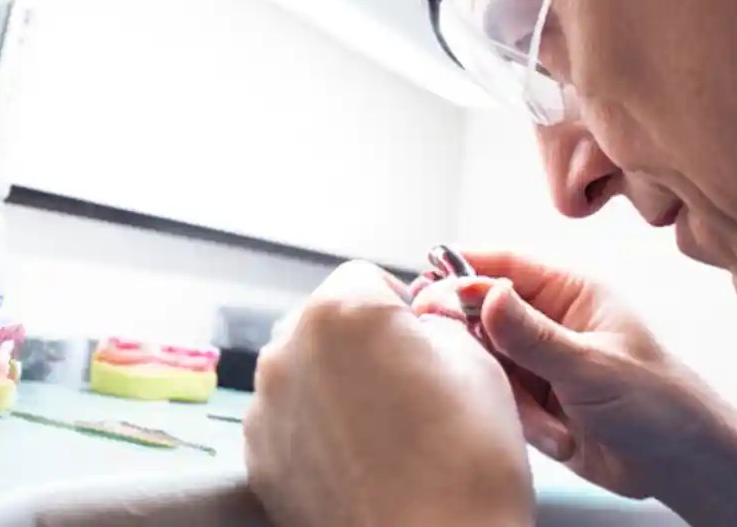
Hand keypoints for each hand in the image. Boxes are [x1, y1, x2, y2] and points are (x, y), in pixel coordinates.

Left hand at [245, 262, 533, 526]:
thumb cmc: (466, 458)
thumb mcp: (475, 357)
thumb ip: (438, 319)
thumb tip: (425, 315)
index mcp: (342, 309)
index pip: (366, 277)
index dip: (401, 307)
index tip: (424, 341)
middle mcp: (289, 350)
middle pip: (327, 323)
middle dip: (363, 345)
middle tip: (411, 388)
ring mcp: (267, 408)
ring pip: (306, 372)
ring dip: (339, 386)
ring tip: (390, 431)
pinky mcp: (260, 460)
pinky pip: (292, 422)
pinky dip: (320, 431)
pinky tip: (364, 459)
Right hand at [411, 251, 736, 525]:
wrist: (680, 463)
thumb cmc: (658, 402)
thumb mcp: (592, 366)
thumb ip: (534, 335)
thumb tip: (485, 293)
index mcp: (572, 291)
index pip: (505, 265)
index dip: (461, 271)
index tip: (426, 288)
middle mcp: (552, 320)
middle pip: (483, 312)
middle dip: (476, 341)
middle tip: (477, 364)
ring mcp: (541, 360)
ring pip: (488, 361)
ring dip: (509, 393)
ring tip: (550, 416)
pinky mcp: (537, 399)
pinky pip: (502, 400)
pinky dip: (522, 421)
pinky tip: (559, 435)